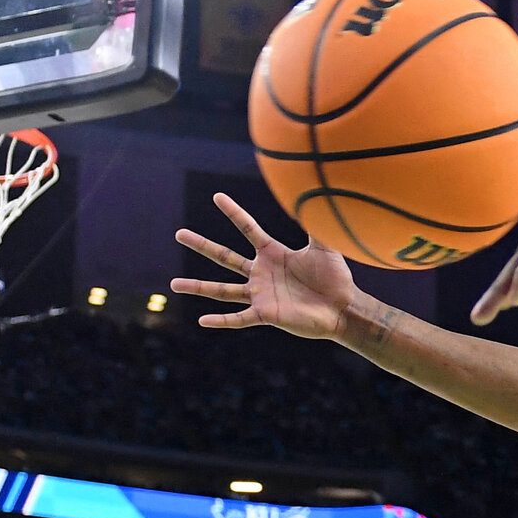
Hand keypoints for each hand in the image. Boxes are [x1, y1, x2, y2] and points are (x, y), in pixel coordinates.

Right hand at [172, 192, 358, 337]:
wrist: (344, 308)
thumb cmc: (336, 279)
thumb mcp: (325, 247)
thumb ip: (317, 225)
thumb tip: (316, 197)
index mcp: (273, 254)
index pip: (248, 229)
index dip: (234, 213)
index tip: (217, 196)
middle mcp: (261, 273)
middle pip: (224, 257)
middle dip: (202, 245)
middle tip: (178, 233)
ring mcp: (261, 295)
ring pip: (222, 290)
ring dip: (198, 287)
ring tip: (174, 284)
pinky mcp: (266, 314)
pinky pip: (239, 319)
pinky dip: (222, 321)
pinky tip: (203, 321)